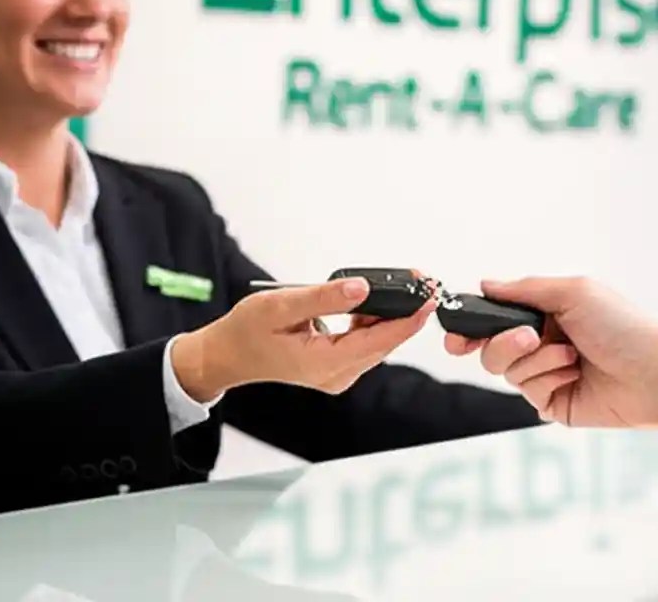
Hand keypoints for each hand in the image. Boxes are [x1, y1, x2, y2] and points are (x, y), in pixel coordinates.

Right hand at [174, 277, 434, 398]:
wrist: (228, 356)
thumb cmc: (246, 331)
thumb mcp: (281, 306)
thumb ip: (324, 297)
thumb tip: (363, 287)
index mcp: (323, 364)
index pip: (377, 340)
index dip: (407, 319)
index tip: (429, 298)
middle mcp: (336, 375)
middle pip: (383, 342)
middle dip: (405, 312)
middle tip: (423, 281)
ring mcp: (337, 375)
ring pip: (376, 342)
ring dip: (391, 315)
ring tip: (406, 285)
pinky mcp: (336, 368)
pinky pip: (364, 343)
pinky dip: (373, 321)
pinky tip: (373, 300)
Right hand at [443, 277, 657, 426]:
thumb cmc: (624, 325)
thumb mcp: (572, 292)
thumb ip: (524, 289)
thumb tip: (485, 284)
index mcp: (546, 314)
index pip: (495, 319)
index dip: (470, 326)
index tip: (454, 332)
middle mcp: (543, 344)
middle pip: (489, 348)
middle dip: (503, 342)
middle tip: (529, 335)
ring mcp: (548, 375)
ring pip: (505, 370)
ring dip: (536, 358)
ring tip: (571, 354)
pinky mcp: (555, 404)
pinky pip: (528, 392)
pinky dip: (548, 377)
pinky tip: (576, 373)